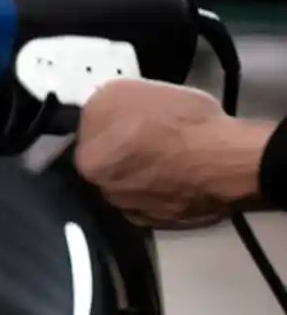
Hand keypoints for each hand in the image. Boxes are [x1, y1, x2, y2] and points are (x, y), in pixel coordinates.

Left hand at [75, 80, 274, 228]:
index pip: (88, 139)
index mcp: (88, 163)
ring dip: (143, 172)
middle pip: (108, 165)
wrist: (227, 161)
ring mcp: (136, 212)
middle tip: (149, 135)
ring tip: (170, 155)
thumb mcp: (123, 91)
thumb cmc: (176, 121)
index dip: (107, 125)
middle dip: (123, 152)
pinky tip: (181, 173)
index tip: (125, 120)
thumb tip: (100, 117)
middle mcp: (104, 192)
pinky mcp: (166, 224)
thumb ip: (100, 108)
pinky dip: (165, 189)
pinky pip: (157, 200)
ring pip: (132, 185)